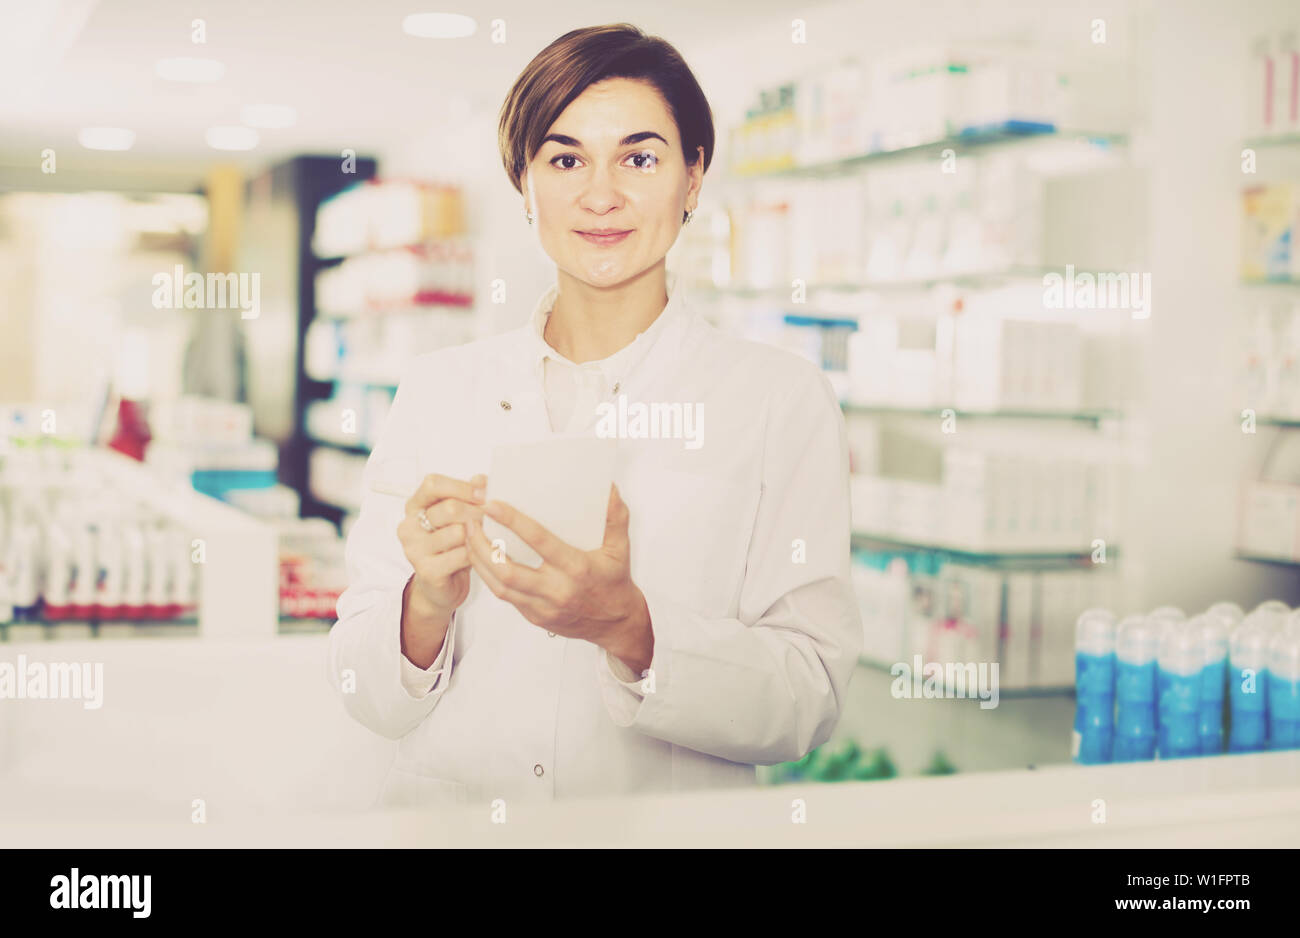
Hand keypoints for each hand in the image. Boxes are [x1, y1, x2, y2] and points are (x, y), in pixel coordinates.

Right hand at [397, 472, 485, 616]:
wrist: (442, 586)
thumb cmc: (451, 546)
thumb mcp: (460, 516)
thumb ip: (469, 496)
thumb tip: (481, 480)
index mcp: (415, 506)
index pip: (432, 484)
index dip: (461, 487)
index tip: (482, 494)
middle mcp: (409, 526)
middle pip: (450, 508)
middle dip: (477, 513)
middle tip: (491, 521)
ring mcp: (414, 549)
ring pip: (458, 532)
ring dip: (477, 537)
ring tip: (481, 542)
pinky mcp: (426, 570)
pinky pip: (461, 555)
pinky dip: (475, 556)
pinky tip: (476, 558)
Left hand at [464, 483, 653, 673]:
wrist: (616, 625)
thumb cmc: (615, 581)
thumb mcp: (620, 548)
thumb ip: (615, 516)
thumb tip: (609, 487)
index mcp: (577, 568)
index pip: (540, 542)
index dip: (513, 522)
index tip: (492, 504)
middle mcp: (557, 590)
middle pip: (507, 569)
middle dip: (482, 544)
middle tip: (470, 520)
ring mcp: (543, 607)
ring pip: (499, 586)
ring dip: (478, 560)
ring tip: (468, 536)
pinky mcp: (534, 617)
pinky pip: (505, 596)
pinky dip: (489, 576)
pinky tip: (480, 558)